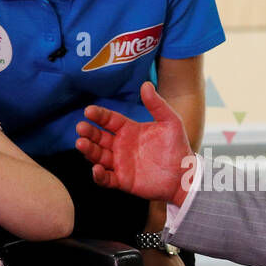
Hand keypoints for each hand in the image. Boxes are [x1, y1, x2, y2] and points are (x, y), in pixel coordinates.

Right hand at [75, 82, 193, 205]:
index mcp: (129, 129)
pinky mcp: (123, 181)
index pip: (109, 120)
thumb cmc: (177, 146)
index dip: (99, 115)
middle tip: (80, 127)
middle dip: (88, 132)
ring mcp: (120, 163)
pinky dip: (99, 175)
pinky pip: (106, 179)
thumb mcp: (170, 122)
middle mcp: (121, 146)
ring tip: (81, 144)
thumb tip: (146, 84)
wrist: (185, 174)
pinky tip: (96, 169)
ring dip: (89, 150)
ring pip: (98, 156)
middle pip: (99, 137)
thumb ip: (157, 105)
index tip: (89, 111)